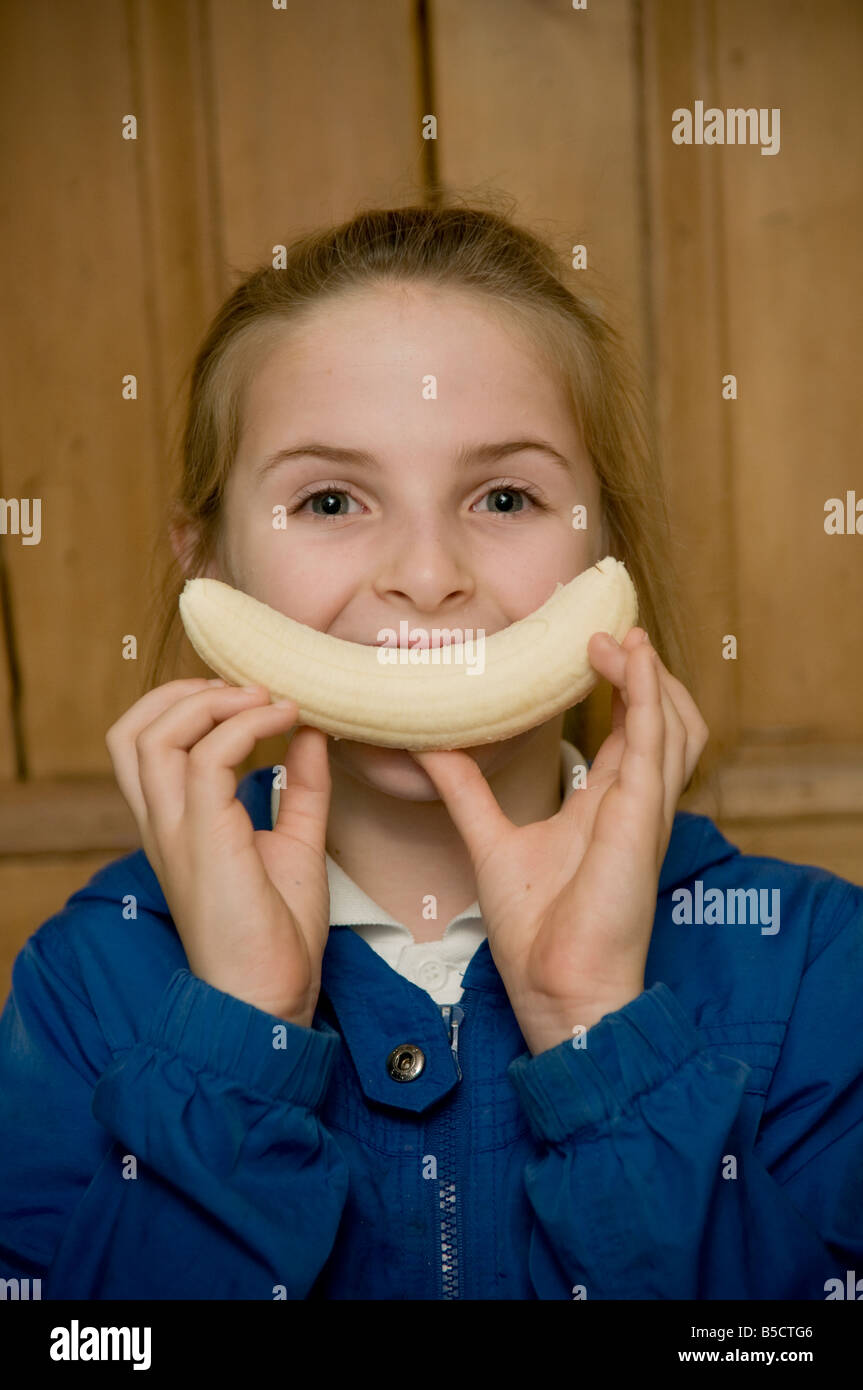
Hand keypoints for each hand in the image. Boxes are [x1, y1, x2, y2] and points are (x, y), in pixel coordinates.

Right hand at [106, 679, 331, 1024]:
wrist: (269, 997)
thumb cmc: (276, 935)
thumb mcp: (295, 843)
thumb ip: (301, 787)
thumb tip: (312, 733)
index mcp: (174, 824)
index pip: (143, 744)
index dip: (184, 704)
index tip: (248, 697)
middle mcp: (163, 823)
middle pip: (132, 730)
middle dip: (186, 692)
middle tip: (250, 690)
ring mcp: (176, 830)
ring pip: (154, 734)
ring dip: (213, 700)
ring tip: (268, 699)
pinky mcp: (203, 838)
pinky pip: (208, 757)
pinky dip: (247, 724)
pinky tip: (287, 721)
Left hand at [409, 628, 708, 1053]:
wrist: (556, 987)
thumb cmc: (538, 932)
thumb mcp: (491, 840)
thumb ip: (465, 791)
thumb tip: (425, 747)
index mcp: (607, 807)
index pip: (628, 733)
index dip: (619, 687)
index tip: (587, 647)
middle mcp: (634, 803)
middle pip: (661, 720)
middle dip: (642, 673)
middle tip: (601, 635)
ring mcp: (644, 808)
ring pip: (672, 723)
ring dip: (649, 675)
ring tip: (616, 638)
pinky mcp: (642, 815)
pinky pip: (655, 741)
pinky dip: (647, 693)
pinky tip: (628, 656)